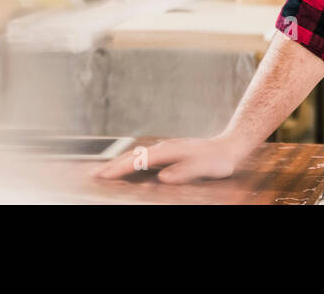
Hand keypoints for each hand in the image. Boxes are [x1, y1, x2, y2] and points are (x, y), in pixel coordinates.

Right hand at [92, 136, 249, 183]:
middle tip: (94, 175)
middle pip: (132, 155)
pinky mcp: (168, 152)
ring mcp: (165, 148)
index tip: (105, 175)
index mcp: (168, 151)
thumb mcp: (204, 167)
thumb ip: (184, 172)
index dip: (120, 169)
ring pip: (136, 154)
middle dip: (112, 165)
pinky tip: (126, 166)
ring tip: (103, 171)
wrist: (228, 146)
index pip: (138, 161)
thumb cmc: (217, 160)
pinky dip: (130, 161)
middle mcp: (163, 147)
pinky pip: (143, 156)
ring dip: (119, 162)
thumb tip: (163, 178)